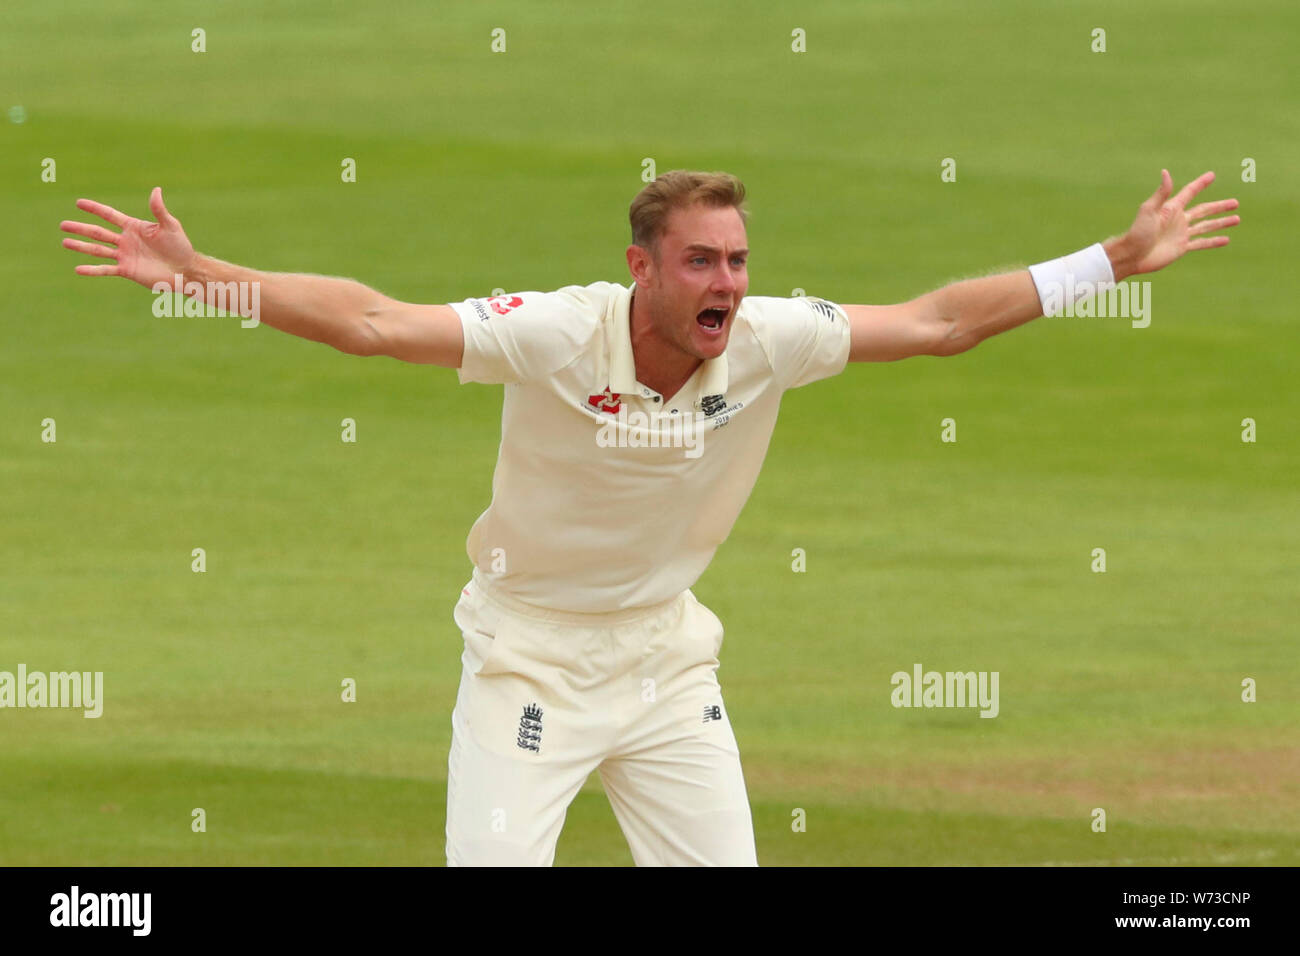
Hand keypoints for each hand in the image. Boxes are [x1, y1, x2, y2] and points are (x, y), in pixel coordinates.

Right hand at [61, 187, 195, 288]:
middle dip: (81, 228)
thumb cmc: (180, 246)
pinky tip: (78, 269)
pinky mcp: (127, 270)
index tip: (79, 203)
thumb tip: (156, 190)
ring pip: (98, 250)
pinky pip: (106, 269)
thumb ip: (159, 210)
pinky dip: (93, 270)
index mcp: (134, 227)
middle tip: (63, 225)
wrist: (185, 270)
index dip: (95, 209)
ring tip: (65, 242)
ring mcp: (125, 256)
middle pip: (98, 232)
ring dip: (81, 246)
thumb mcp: (170, 226)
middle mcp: (126, 241)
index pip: (110, 215)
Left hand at [1107, 170, 1239, 278]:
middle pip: (1204, 210)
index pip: (1190, 193)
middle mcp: (1179, 220)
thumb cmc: (1137, 232)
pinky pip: (1201, 243)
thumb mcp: (1149, 210)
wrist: (1131, 255)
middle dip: (1220, 207)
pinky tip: (1226, 240)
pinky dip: (1214, 241)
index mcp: (1172, 208)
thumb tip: (1166, 172)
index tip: (1212, 175)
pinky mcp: (1181, 247)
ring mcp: (1181, 234)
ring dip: (1221, 222)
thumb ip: (1161, 193)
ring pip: (1206, 226)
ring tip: (1237, 219)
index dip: (1201, 184)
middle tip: (1236, 202)